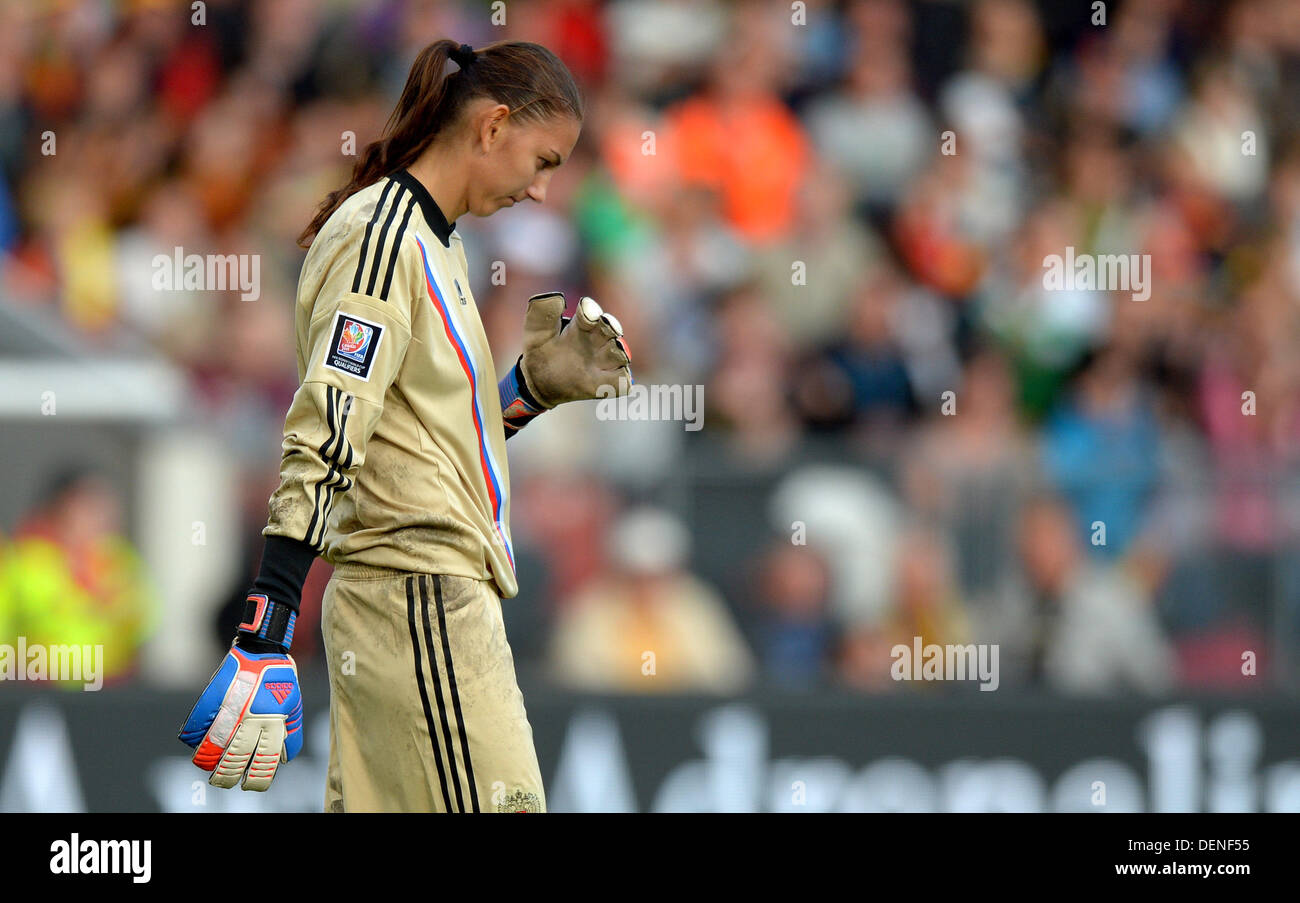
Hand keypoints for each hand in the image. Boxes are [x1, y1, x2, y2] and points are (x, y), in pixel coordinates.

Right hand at [178, 641, 303, 790]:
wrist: (263, 649)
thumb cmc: (280, 679)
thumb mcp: (294, 705)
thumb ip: (291, 733)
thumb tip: (284, 761)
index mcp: (274, 722)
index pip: (264, 762)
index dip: (257, 779)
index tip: (250, 786)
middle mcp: (251, 718)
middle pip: (235, 760)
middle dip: (228, 777)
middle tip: (225, 782)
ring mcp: (229, 708)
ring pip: (213, 748)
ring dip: (207, 763)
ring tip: (208, 767)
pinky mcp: (212, 698)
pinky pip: (195, 727)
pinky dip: (193, 739)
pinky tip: (196, 743)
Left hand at [518, 292, 631, 407]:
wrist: (535, 381)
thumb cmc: (540, 350)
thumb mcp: (535, 330)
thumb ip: (542, 311)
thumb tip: (557, 297)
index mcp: (581, 324)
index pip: (590, 311)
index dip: (590, 310)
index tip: (585, 312)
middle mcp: (595, 342)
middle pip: (612, 329)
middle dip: (611, 325)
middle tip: (606, 324)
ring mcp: (601, 364)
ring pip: (621, 354)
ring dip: (618, 351)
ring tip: (613, 348)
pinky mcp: (603, 385)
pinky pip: (621, 382)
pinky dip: (621, 380)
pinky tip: (612, 380)